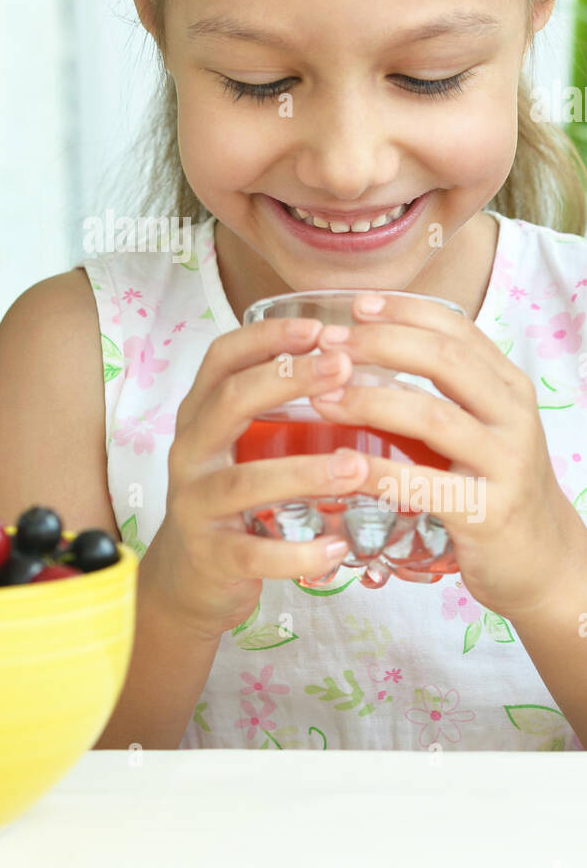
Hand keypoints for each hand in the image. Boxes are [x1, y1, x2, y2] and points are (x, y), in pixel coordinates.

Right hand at [146, 314, 369, 640]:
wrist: (189, 577)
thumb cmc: (233, 498)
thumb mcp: (243, 444)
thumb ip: (279, 408)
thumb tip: (358, 364)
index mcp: (201, 414)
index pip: (222, 358)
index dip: (266, 337)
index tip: (318, 327)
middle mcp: (190, 451)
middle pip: (230, 401)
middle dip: (288, 379)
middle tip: (344, 368)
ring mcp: (196, 503)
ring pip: (244, 481)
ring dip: (304, 472)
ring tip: (357, 468)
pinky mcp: (211, 555)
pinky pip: (253, 553)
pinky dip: (298, 554)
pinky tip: (338, 548)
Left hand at [311, 291, 586, 620]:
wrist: (544, 562)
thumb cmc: (495, 485)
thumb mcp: (483, 427)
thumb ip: (443, 389)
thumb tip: (367, 347)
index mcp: (509, 387)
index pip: (457, 329)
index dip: (404, 311)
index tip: (356, 305)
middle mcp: (513, 417)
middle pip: (444, 360)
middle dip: (380, 345)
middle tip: (329, 344)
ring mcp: (505, 464)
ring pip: (432, 416)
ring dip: (369, 400)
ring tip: (323, 396)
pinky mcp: (487, 512)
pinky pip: (423, 484)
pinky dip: (377, 471)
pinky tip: (340, 464)